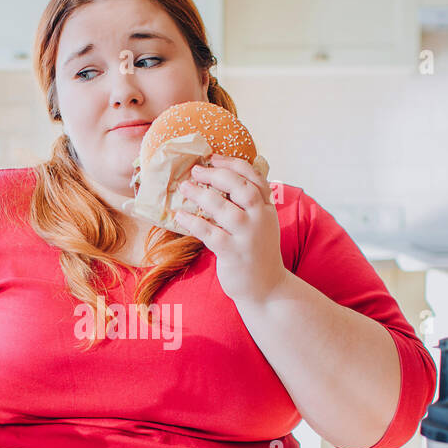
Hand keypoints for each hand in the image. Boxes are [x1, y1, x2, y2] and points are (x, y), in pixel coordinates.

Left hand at [174, 153, 288, 305]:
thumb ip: (249, 205)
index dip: (233, 164)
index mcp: (267, 209)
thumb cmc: (257, 253)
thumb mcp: (261, 225)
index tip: (214, 158)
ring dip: (201, 195)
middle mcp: (260, 219)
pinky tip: (180, 215)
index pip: (255, 177)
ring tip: (184, 187)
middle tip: (196, 170)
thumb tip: (221, 182)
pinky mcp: (233, 253)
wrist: (268, 289)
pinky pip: (210, 233)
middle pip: (241, 187)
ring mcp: (248, 237)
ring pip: (224, 209)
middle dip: (217, 175)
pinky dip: (193, 222)